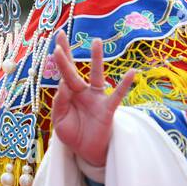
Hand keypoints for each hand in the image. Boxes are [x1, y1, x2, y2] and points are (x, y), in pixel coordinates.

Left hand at [49, 30, 134, 167]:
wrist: (87, 152)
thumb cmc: (73, 134)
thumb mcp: (60, 121)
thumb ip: (60, 103)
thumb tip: (63, 85)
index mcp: (69, 95)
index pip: (62, 75)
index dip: (59, 61)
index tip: (54, 44)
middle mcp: (82, 92)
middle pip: (73, 70)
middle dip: (66, 53)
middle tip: (61, 33)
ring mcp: (96, 98)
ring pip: (96, 75)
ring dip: (96, 59)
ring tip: (96, 42)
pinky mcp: (107, 108)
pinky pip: (117, 95)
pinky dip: (124, 84)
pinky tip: (132, 72)